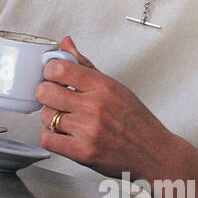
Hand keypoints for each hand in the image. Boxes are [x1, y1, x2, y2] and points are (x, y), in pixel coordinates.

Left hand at [35, 35, 177, 179]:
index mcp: (102, 86)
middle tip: (56, 99)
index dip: (49, 71)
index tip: (52, 76)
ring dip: (51, 119)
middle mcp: (95, 107)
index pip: (58, 68)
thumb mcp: (115, 87)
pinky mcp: (82, 152)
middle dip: (46, 95)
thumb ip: (85, 65)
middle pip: (44, 92)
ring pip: (45, 116)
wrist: (154, 153)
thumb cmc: (136, 122)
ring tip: (67, 120)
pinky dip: (52, 138)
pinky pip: (47, 139)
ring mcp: (88, 130)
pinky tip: (66, 135)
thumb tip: (66, 43)